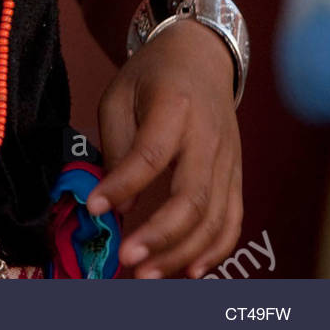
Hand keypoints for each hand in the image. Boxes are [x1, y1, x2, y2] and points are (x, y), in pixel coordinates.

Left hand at [86, 20, 241, 278]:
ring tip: (147, 275)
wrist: (202, 55)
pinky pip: (232, 220)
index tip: (93, 208)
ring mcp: (228, 160)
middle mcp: (208, 137)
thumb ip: (119, 147)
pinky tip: (188, 271)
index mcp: (175, 107)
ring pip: (214, 218)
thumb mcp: (120, 93)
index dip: (122, 185)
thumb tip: (119, 205)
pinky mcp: (236, 175)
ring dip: (181, 253)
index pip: (150, 154)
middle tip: (126, 260)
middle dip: (160, 236)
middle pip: (192, 197)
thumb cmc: (154, 74)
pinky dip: (214, 251)